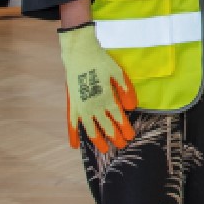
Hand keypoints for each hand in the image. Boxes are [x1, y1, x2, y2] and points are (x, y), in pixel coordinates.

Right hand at [59, 24, 136, 153]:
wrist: (79, 53)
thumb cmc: (101, 62)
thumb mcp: (118, 73)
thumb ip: (126, 90)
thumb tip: (131, 108)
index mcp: (106, 98)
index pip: (118, 118)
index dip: (124, 128)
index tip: (130, 137)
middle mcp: (94, 105)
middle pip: (106, 126)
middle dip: (115, 136)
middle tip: (122, 145)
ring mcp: (81, 106)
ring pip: (90, 129)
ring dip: (98, 140)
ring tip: (105, 149)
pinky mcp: (72, 104)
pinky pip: (71, 123)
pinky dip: (73, 134)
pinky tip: (75, 145)